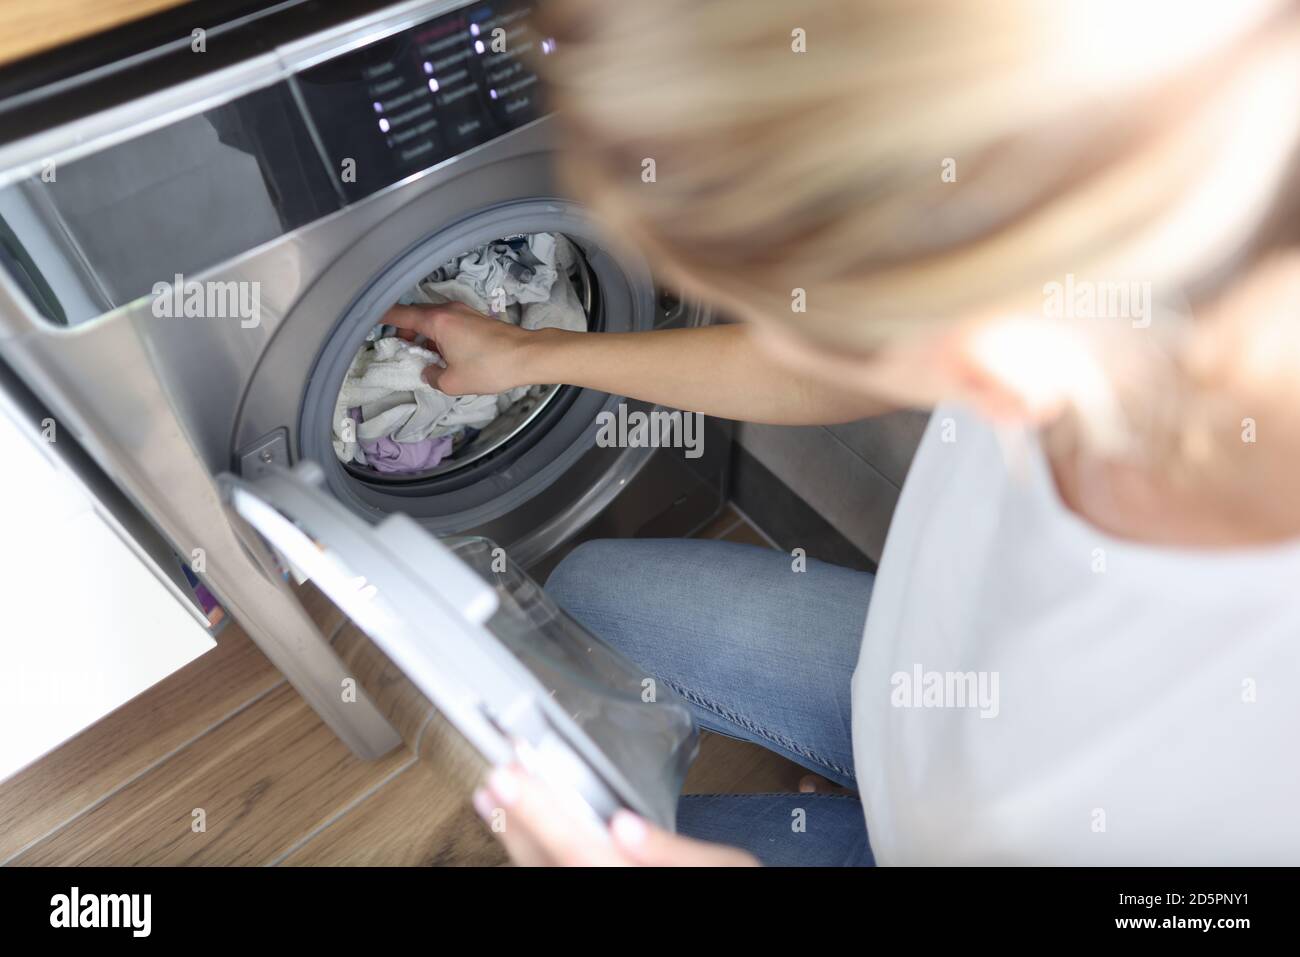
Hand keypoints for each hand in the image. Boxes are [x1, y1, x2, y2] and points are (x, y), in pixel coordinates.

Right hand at [383, 302, 534, 394]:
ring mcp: (463, 312)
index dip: (381, 318)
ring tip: (424, 356)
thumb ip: (432, 377)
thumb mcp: (452, 382)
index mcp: (437, 321)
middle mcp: (448, 310)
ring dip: (423, 334)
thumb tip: (429, 371)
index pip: (399, 315)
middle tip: (401, 349)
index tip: (367, 320)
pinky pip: (448, 323)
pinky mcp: (475, 319)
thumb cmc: (489, 367)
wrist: (527, 356)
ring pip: (433, 320)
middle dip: (404, 331)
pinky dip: (439, 334)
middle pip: (416, 316)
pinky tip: (444, 353)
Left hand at [474, 764, 759, 866]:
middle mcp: (607, 890)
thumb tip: (627, 825)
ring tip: (493, 797)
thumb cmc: (733, 891)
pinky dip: (530, 849)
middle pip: (549, 861)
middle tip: (495, 775)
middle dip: (518, 818)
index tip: (510, 777)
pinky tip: (518, 830)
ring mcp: (597, 893)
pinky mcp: (595, 889)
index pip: (579, 848)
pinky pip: (551, 872)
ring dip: (515, 834)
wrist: (726, 930)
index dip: (539, 811)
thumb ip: (674, 849)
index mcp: (635, 879)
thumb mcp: (724, 866)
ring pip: (542, 871)